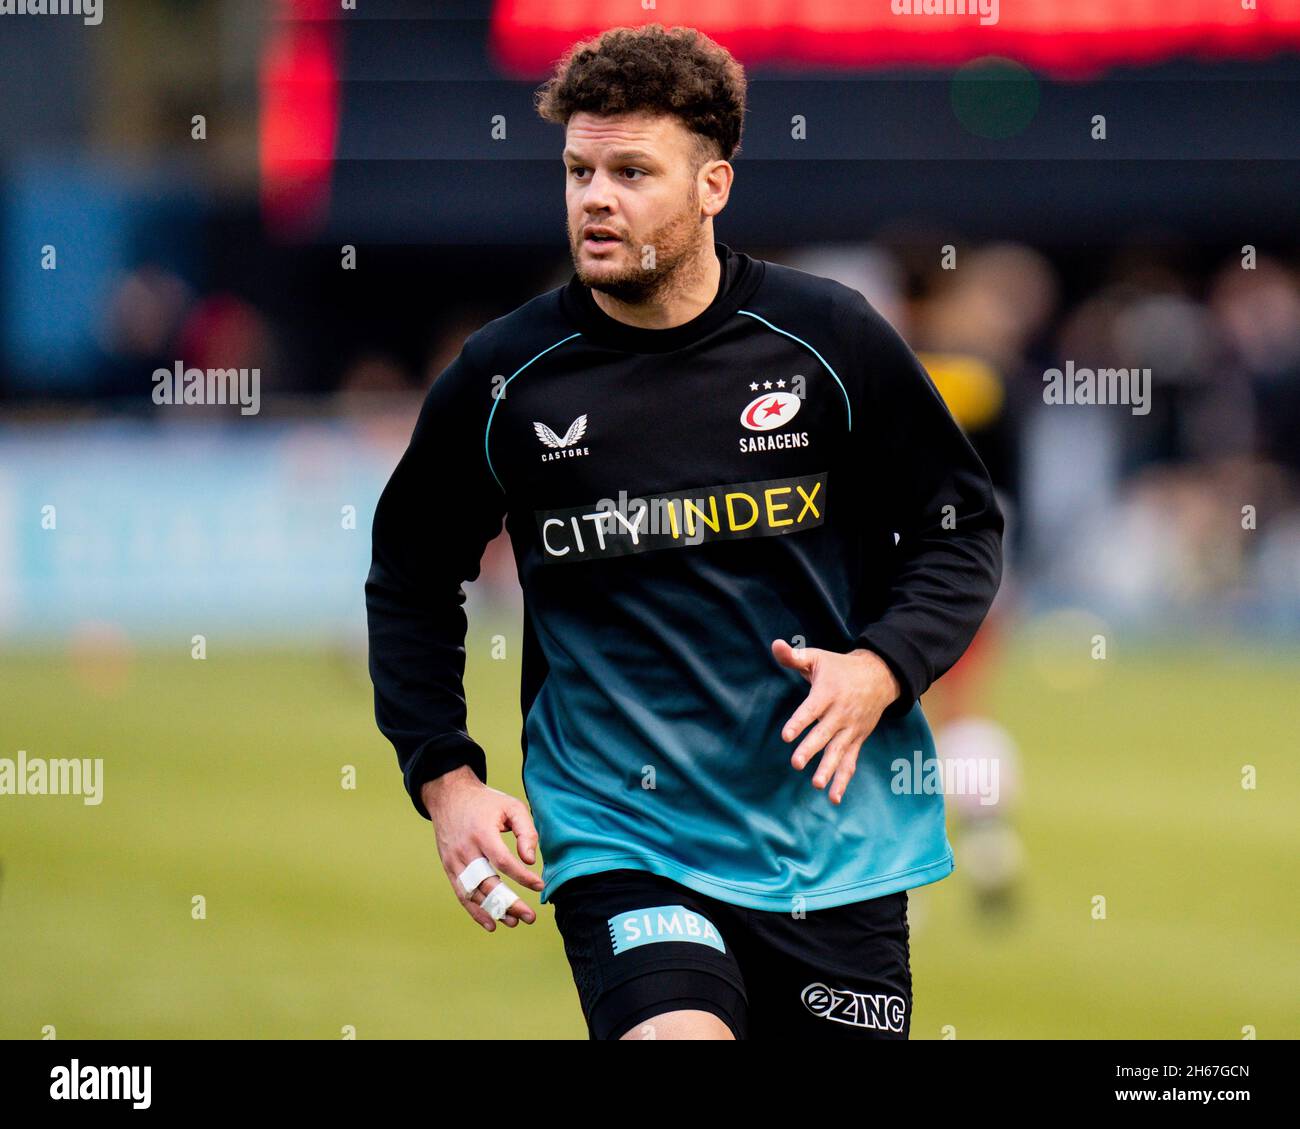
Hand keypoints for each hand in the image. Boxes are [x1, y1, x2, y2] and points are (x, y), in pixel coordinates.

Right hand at [420, 765, 545, 931]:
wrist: (450, 797)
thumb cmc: (486, 803)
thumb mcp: (511, 806)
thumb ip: (526, 831)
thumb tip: (530, 860)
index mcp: (482, 833)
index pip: (503, 861)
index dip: (522, 877)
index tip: (539, 886)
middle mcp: (465, 850)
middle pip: (488, 883)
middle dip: (510, 903)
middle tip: (530, 917)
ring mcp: (454, 861)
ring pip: (474, 894)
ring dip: (493, 911)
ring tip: (514, 922)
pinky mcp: (449, 868)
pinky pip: (462, 894)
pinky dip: (475, 911)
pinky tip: (491, 923)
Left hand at [771, 640, 901, 803]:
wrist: (880, 676)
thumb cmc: (839, 668)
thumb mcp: (817, 657)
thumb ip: (794, 656)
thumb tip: (775, 645)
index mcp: (828, 693)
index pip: (811, 710)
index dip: (799, 722)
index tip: (786, 736)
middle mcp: (841, 714)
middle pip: (824, 734)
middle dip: (811, 749)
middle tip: (796, 764)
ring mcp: (851, 729)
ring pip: (839, 751)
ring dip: (828, 769)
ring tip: (815, 784)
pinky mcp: (857, 740)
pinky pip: (850, 762)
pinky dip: (843, 780)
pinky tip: (834, 798)